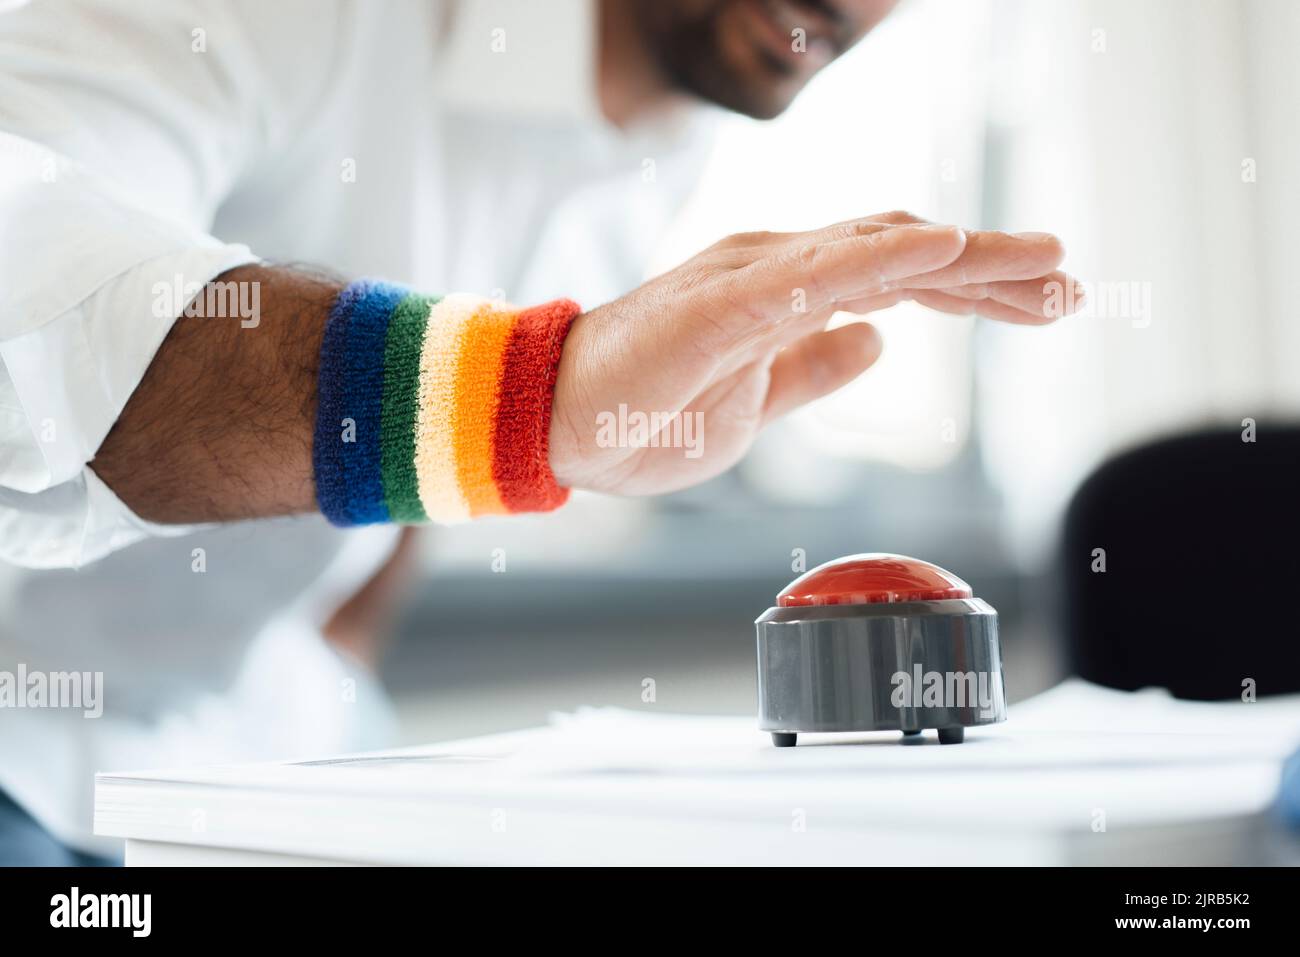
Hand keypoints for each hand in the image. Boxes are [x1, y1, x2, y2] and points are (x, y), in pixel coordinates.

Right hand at [548, 211, 1082, 494]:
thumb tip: (877, 344)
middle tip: (1071, 286)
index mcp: (786, 292)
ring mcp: (749, 279)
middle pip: (905, 255)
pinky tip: (939, 250)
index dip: (975, 286)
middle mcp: (778, 269)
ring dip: (964, 257)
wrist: (553, 425)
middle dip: (994, 269)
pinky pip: (810, 275)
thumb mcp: (754, 401)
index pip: (899, 278)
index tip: (1043, 304)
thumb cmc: (640, 410)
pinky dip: (878, 258)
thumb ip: (813, 367)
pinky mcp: (720, 304)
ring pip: (875, 252)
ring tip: (1043, 265)